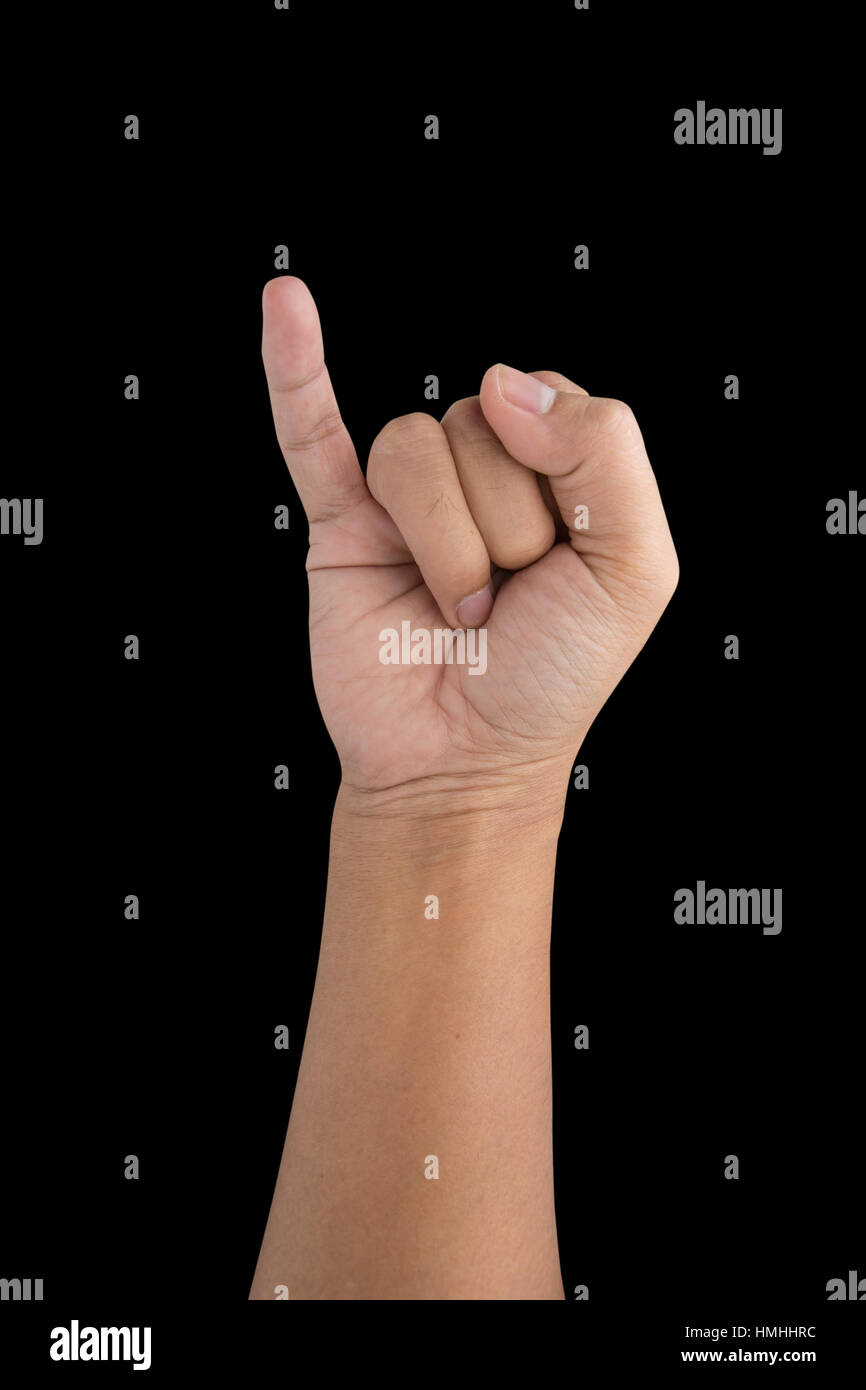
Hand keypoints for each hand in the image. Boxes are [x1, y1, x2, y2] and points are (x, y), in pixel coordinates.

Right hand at [262, 276, 677, 810]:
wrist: (463, 763)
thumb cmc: (549, 678)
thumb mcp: (632, 568)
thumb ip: (605, 455)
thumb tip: (504, 381)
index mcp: (551, 472)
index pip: (549, 403)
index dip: (558, 481)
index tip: (563, 557)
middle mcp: (478, 473)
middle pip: (477, 423)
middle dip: (500, 527)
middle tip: (503, 599)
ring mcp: (404, 497)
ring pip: (410, 444)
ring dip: (443, 541)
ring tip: (454, 604)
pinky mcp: (339, 524)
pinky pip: (310, 431)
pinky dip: (294, 367)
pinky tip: (285, 306)